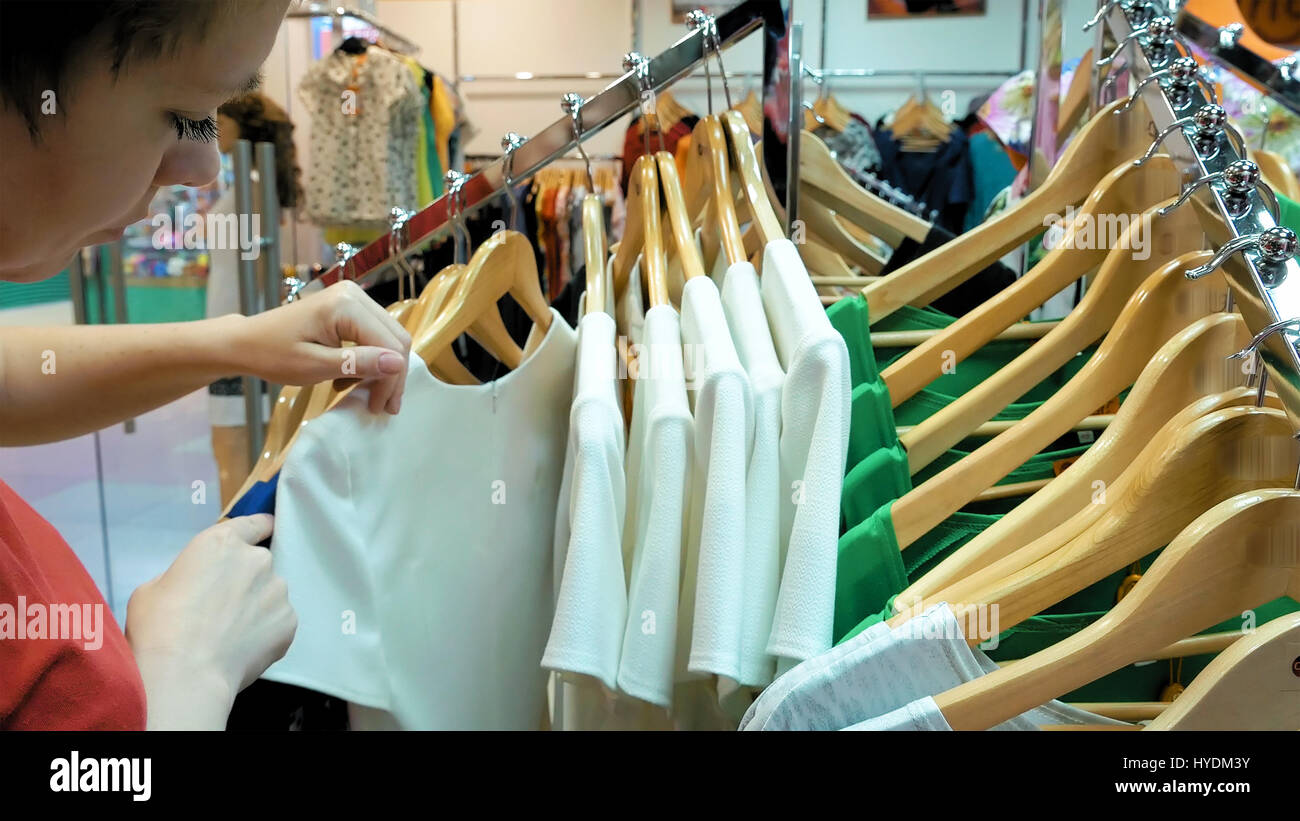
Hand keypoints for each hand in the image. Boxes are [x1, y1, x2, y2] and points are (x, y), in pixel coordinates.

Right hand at [125, 515, 295, 729]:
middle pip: (259, 563)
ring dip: (257, 607)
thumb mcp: (153, 588)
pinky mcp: (289, 620)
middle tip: (223, 609)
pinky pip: (278, 622)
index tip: (262, 535)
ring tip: (231, 635)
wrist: (184, 673)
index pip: (255, 524)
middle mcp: (257, 559)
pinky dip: (266, 632)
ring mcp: (278, 590)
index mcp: (222, 542)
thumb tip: (195, 584)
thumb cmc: (159, 628)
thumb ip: (185, 575)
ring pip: (271, 594)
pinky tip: (243, 648)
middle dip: (246, 581)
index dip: (258, 530)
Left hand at [234, 280, 411, 413]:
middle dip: (391, 375)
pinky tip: (351, 377)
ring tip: (362, 394)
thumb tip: (397, 364)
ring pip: (388, 337)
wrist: (245, 342)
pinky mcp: (348, 306)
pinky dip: (370, 359)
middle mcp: (354, 295)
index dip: (391, 379)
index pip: (389, 344)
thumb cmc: (272, 355)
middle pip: (395, 338)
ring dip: (381, 369)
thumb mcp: (314, 366)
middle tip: (379, 406)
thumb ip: (357, 364)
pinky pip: (374, 334)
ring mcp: (352, 298)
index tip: (380, 408)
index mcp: (346, 306)